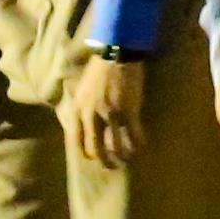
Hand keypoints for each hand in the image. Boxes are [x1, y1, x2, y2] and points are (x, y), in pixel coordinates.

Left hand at [62, 48, 147, 168]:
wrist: (116, 54)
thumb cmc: (98, 70)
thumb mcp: (81, 91)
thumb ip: (80, 110)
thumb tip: (81, 127)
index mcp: (78, 110)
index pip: (77, 141)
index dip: (86, 154)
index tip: (94, 158)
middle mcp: (91, 115)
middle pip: (96, 149)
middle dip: (105, 161)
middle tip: (113, 165)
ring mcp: (111, 115)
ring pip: (116, 146)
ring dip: (123, 155)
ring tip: (128, 157)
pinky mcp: (129, 111)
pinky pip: (135, 135)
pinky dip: (139, 143)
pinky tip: (142, 145)